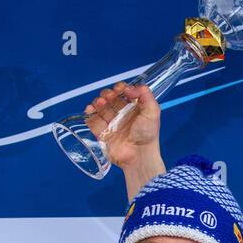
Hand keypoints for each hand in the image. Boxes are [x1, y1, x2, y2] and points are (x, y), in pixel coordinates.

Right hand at [85, 82, 164, 196]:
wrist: (139, 155)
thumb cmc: (147, 135)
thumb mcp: (153, 112)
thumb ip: (146, 96)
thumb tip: (133, 87)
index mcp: (133, 108)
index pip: (123, 93)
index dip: (120, 88)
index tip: (120, 89)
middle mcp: (121, 114)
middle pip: (109, 98)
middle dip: (107, 94)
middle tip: (110, 97)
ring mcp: (111, 123)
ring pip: (100, 107)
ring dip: (98, 101)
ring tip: (101, 103)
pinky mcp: (102, 133)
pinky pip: (92, 120)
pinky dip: (89, 113)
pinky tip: (91, 110)